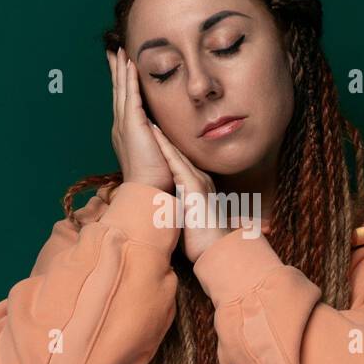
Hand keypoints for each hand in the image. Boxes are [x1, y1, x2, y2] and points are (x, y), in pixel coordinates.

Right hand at [107, 46, 172, 192]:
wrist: (148, 189)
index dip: (123, 84)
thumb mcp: (159, 152)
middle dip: (116, 71)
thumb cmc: (156, 178)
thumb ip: (160, 140)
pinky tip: (128, 64)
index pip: (125, 102)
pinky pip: (129, 95)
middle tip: (113, 52)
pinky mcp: (132, 123)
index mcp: (127, 132)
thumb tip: (166, 133)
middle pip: (118, 91)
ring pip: (121, 89)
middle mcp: (122, 125)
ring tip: (118, 51)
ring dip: (120, 69)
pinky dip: (128, 78)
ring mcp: (124, 123)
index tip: (122, 69)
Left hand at [147, 124, 229, 263]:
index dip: (164, 143)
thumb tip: (172, 207)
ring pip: (174, 151)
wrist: (219, 252)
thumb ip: (183, 207)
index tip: (149, 128)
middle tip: (144, 112)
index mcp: (197, 184)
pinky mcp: (193, 187)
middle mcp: (199, 177)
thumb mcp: (191, 218)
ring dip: (159, 133)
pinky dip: (164, 147)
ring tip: (144, 114)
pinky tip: (152, 132)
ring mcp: (197, 180)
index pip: (176, 159)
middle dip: (160, 132)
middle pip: (175, 150)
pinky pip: (175, 162)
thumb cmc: (204, 241)